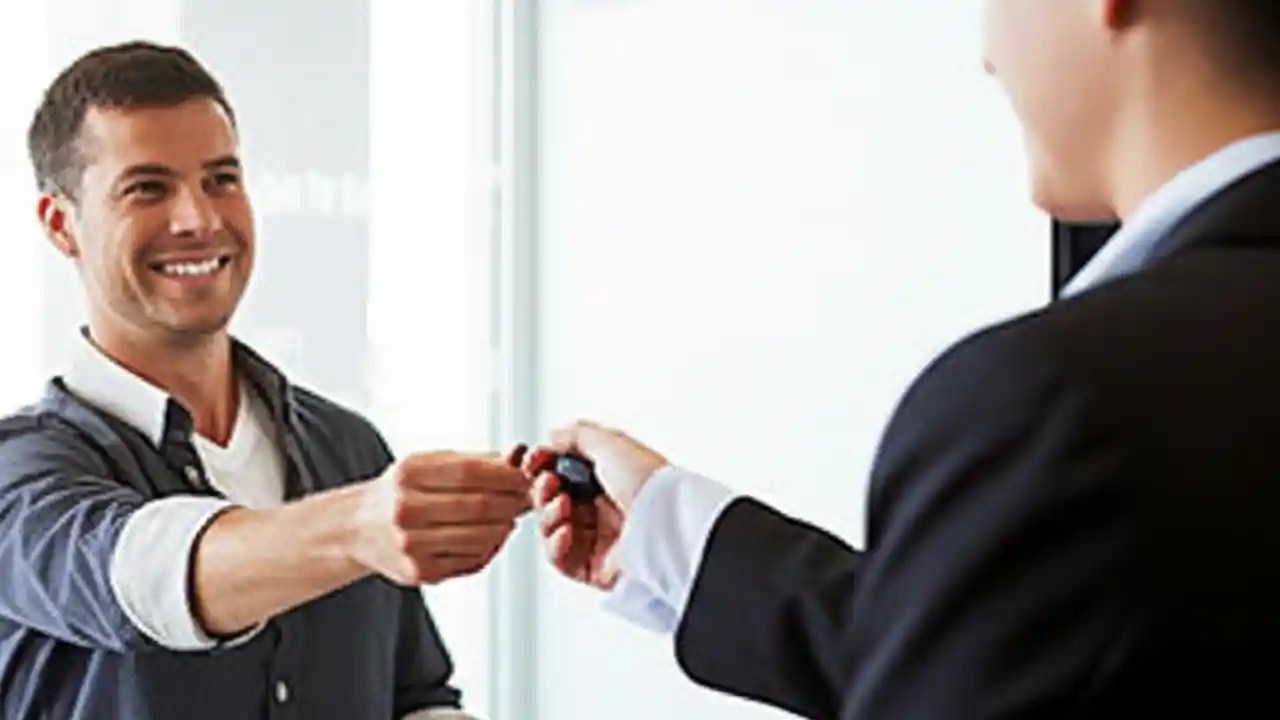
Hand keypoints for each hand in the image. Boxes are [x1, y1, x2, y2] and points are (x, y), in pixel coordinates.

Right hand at [348, 450, 530, 585]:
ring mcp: (411, 544)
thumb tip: (520, 460)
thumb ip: (471, 462)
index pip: (470, 472)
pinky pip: (470, 559)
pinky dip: (490, 546)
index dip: (506, 474)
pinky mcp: (419, 572)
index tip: (529, 474)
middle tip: (531, 498)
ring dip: (506, 526)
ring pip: (480, 536)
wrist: (356, 527)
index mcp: (408, 474)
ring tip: (511, 516)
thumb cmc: (401, 490)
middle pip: (479, 506)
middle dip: (513, 501)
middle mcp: (406, 509)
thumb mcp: (425, 464)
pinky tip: (491, 535)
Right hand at [523, 421, 667, 590]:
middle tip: (547, 482)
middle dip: (542, 490)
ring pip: (551, 529)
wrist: (668, 523)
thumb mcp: (612, 444)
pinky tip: (565, 532)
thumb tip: (553, 436)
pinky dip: (555, 546)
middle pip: (552, 500)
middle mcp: (603, 507)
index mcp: (609, 477)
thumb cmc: (650, 482)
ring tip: (561, 505)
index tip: (532, 460)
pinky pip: (561, 560)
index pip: (563, 472)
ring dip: (547, 515)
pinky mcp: (596, 568)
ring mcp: (599, 539)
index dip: (543, 466)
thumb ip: (578, 436)